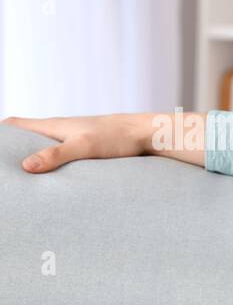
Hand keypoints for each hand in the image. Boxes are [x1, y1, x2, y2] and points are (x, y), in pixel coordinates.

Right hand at [5, 112, 158, 172]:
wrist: (146, 134)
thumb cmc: (116, 137)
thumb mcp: (84, 147)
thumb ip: (56, 156)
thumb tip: (25, 166)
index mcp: (52, 126)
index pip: (15, 124)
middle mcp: (60, 130)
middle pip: (26, 136)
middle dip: (12, 149)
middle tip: (2, 169)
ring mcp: (73, 138)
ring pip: (45, 147)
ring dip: (33, 158)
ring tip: (22, 178)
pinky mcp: (87, 148)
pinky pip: (62, 155)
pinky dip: (53, 164)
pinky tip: (55, 179)